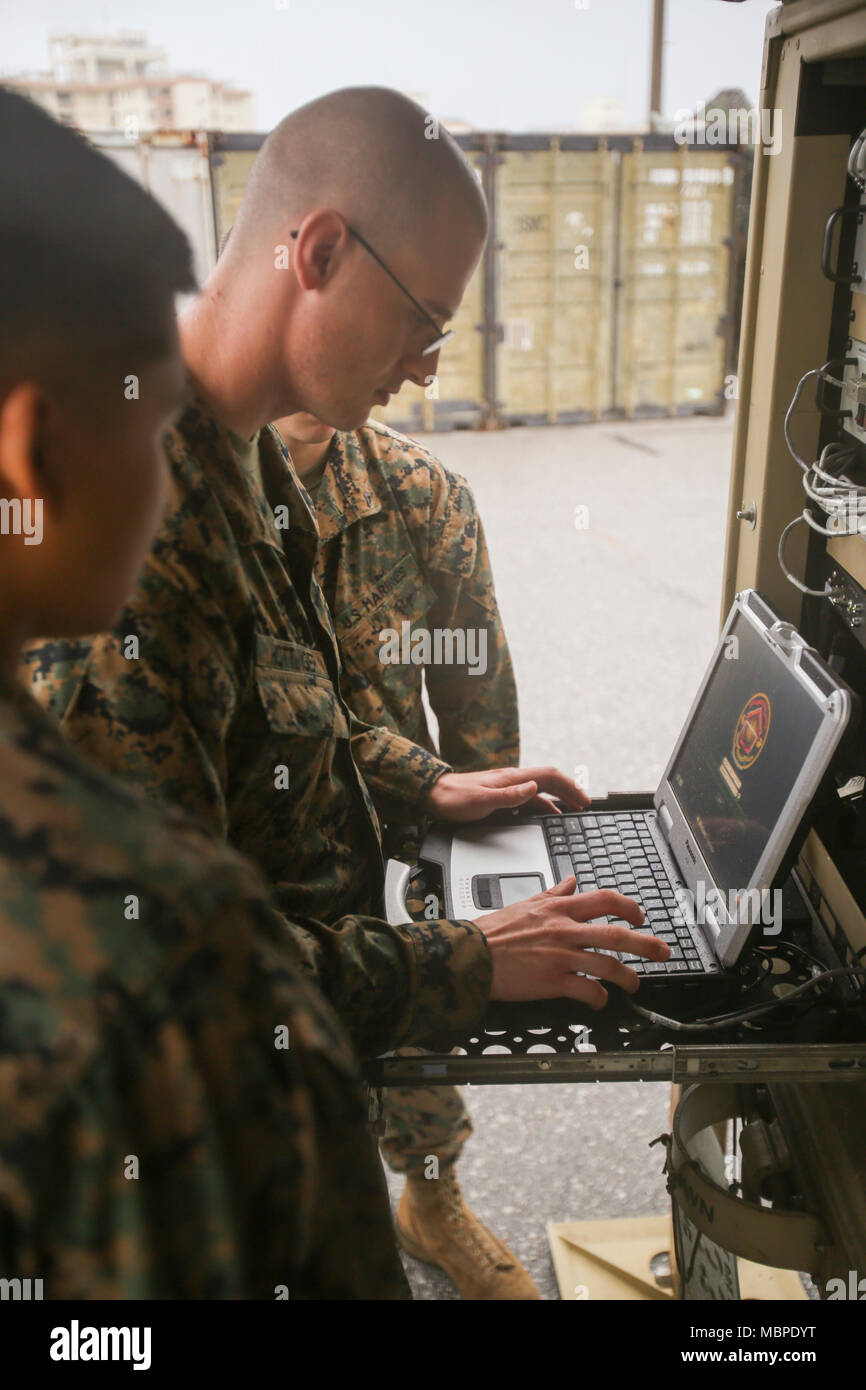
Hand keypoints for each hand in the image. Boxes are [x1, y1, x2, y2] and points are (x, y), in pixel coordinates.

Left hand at [426, 765, 590, 822]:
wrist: (433, 795)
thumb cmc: (454, 798)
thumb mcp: (482, 800)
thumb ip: (509, 796)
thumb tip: (534, 788)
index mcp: (512, 778)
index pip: (549, 776)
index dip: (570, 786)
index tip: (583, 799)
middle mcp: (513, 780)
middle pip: (549, 782)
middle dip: (569, 792)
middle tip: (584, 806)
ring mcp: (507, 786)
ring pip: (540, 790)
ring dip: (558, 799)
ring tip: (570, 811)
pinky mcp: (501, 794)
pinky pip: (529, 798)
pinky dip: (543, 805)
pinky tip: (545, 815)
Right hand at [475, 877, 669, 1008]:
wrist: (472, 955)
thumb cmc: (494, 932)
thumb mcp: (527, 903)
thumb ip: (553, 893)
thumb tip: (571, 882)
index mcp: (559, 910)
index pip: (603, 900)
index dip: (628, 907)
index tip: (639, 915)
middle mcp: (564, 930)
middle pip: (616, 933)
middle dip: (646, 943)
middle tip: (663, 951)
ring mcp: (561, 956)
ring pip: (607, 964)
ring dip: (627, 976)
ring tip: (634, 983)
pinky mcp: (553, 981)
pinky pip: (587, 990)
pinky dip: (599, 998)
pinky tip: (600, 1001)